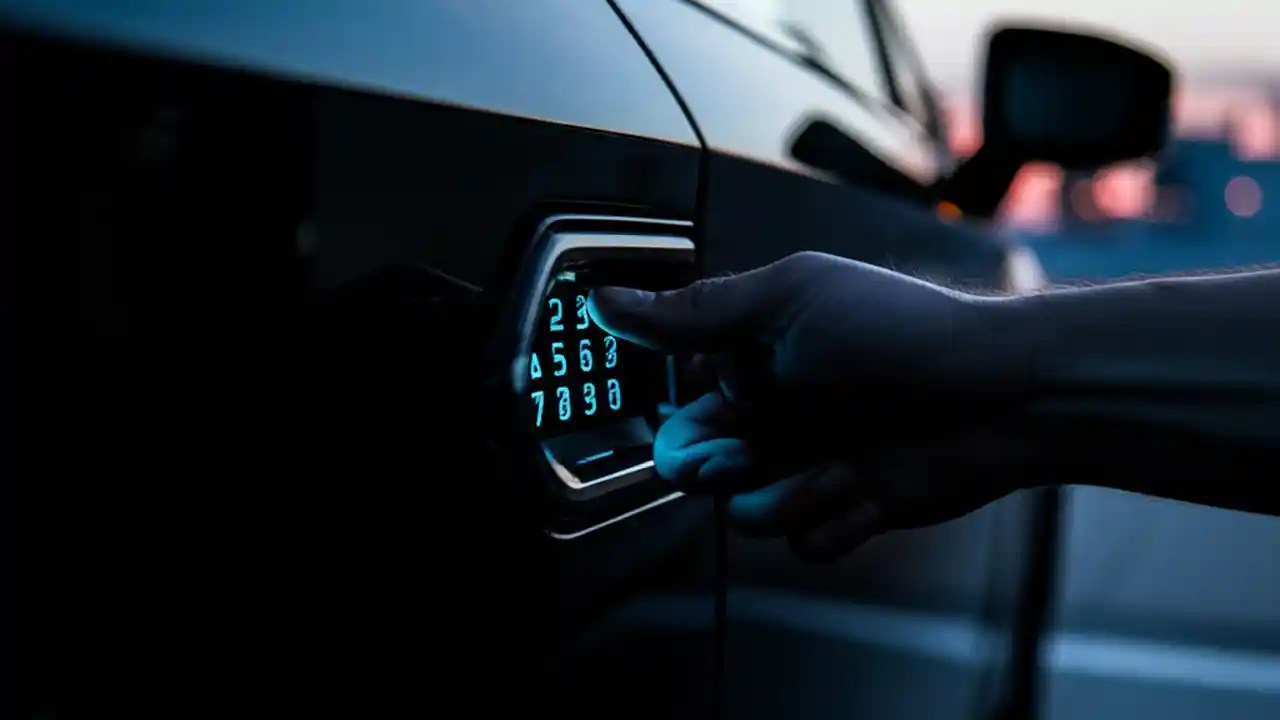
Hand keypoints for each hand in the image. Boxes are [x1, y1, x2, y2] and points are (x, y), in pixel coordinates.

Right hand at [588, 251, 1029, 560]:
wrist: (1001, 394)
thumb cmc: (902, 332)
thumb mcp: (786, 301)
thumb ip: (693, 311)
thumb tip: (610, 300)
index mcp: (755, 357)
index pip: (677, 398)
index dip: (672, 417)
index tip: (686, 418)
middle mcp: (777, 411)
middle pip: (699, 464)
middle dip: (712, 465)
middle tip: (737, 452)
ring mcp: (810, 461)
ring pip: (745, 509)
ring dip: (780, 496)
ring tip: (830, 467)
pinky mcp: (847, 507)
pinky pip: (803, 539)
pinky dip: (828, 520)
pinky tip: (864, 487)